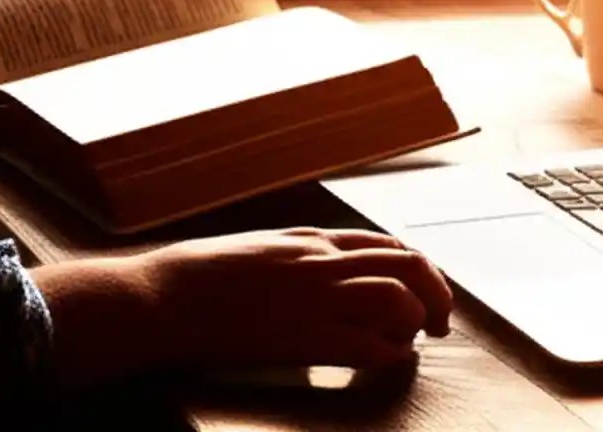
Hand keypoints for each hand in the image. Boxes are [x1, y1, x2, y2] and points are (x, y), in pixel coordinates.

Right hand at [34, 228, 454, 381]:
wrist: (163, 296)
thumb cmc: (200, 275)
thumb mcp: (261, 248)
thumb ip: (300, 254)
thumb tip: (328, 269)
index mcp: (313, 240)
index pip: (387, 245)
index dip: (417, 270)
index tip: (422, 292)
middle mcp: (325, 262)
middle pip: (409, 265)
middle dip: (437, 292)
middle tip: (440, 323)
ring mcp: (318, 298)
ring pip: (400, 298)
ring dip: (418, 321)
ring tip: (413, 342)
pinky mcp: (307, 338)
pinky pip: (372, 346)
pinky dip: (390, 355)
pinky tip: (385, 363)